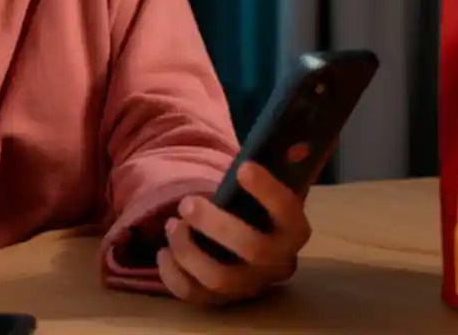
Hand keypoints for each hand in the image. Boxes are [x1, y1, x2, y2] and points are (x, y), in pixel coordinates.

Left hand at [158, 163, 311, 304]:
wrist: (247, 238)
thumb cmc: (253, 205)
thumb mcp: (262, 188)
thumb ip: (259, 174)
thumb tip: (247, 156)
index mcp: (294, 230)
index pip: (288, 211)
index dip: (267, 191)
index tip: (242, 166)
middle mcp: (278, 264)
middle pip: (252, 249)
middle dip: (214, 223)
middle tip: (186, 202)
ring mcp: (249, 286)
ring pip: (219, 279)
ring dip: (188, 250)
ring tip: (171, 224)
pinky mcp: (220, 301)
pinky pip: (193, 295)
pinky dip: (172, 274)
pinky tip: (163, 252)